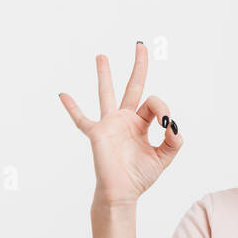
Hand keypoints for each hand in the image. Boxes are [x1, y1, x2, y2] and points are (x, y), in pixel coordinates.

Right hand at [59, 41, 182, 205]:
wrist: (122, 192)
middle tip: (140, 45)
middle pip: (133, 87)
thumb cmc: (140, 176)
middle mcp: (126, 119)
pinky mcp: (97, 134)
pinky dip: (72, 108)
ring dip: (105, 75)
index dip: (163, 110)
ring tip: (102, 56)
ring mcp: (110, 124)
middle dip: (138, 66)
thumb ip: (174, 141)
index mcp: (142, 123)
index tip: (167, 125)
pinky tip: (63, 94)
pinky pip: (81, 119)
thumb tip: (173, 124)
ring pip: (107, 94)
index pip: (154, 104)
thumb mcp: (164, 157)